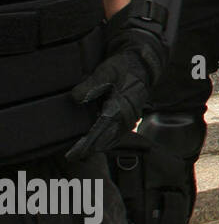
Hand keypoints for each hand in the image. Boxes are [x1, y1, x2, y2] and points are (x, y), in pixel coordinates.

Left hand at [66, 42, 163, 160]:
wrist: (142, 67)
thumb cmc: (124, 68)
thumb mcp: (107, 71)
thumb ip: (90, 84)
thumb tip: (75, 98)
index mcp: (120, 107)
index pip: (101, 131)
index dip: (86, 144)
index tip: (73, 154)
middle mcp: (126, 118)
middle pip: (106, 140)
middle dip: (88, 150)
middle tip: (71, 157)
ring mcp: (129, 121)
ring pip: (111, 140)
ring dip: (96, 147)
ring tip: (78, 153)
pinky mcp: (128, 121)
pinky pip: (116, 136)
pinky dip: (103, 141)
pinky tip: (92, 144)